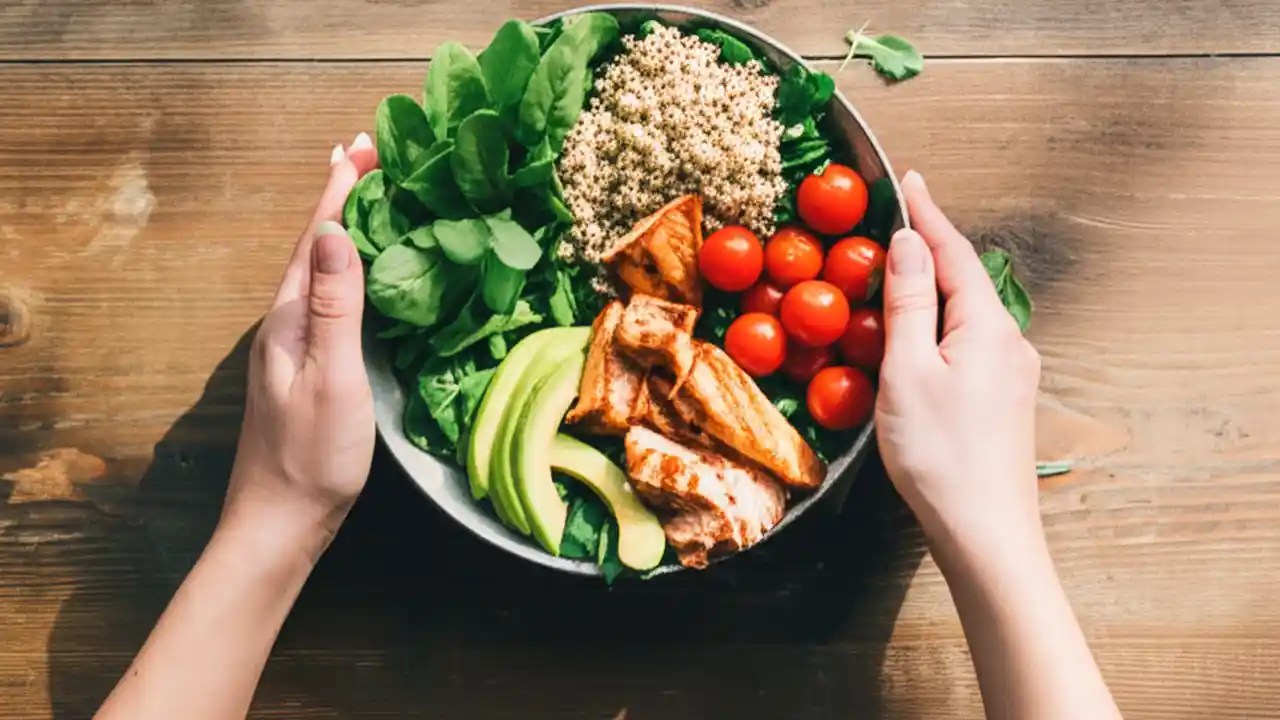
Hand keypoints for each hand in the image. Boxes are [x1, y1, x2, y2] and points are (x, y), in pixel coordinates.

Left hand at [225, 134, 379, 542]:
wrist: (280, 523)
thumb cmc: (312, 456)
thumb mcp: (332, 378)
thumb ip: (336, 307)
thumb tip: (337, 232)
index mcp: (291, 318)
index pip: (317, 238)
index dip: (340, 189)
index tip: (363, 144)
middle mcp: (286, 324)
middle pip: (316, 246)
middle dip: (343, 197)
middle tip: (371, 154)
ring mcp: (294, 347)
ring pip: (322, 271)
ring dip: (344, 229)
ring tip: (369, 197)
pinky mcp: (307, 368)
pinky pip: (330, 299)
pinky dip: (349, 269)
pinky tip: (363, 274)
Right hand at [875, 171, 1040, 544]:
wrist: (985, 532)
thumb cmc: (939, 455)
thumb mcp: (908, 370)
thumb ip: (908, 302)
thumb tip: (906, 242)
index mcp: (987, 326)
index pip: (954, 251)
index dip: (927, 213)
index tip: (908, 179)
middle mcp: (1009, 342)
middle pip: (963, 279)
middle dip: (928, 248)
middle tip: (890, 223)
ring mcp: (1011, 373)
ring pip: (965, 313)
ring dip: (931, 289)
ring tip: (894, 275)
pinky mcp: (1003, 400)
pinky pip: (967, 343)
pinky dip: (938, 325)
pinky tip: (915, 337)